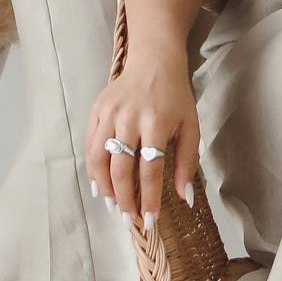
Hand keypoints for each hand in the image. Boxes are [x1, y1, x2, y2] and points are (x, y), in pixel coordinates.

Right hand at [86, 54, 200, 224]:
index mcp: (157, 122)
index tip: (149, 220)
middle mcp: (130, 118)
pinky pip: (90, 145)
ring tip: (113, 205)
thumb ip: (188, 163)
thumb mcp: (191, 126)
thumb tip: (184, 199)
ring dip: (105, 187)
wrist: (154, 60)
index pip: (150, 169)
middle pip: (121, 168)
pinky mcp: (97, 109)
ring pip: (100, 159)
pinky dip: (92, 168)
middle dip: (125, 198)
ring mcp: (110, 112)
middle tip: (129, 218)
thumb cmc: (176, 96)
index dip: (148, 198)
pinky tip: (99, 184)